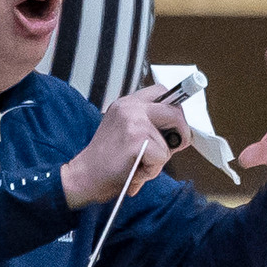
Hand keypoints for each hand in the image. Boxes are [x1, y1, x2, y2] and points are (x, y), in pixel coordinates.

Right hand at [61, 88, 191, 205]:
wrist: (85, 176)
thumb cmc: (107, 160)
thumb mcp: (125, 130)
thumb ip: (147, 123)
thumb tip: (178, 129)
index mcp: (126, 103)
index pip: (162, 91)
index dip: (174, 108)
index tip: (174, 125)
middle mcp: (129, 107)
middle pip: (175, 111)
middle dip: (181, 131)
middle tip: (171, 146)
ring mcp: (133, 121)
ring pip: (173, 136)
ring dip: (163, 155)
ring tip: (142, 162)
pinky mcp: (136, 139)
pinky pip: (163, 156)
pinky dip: (153, 169)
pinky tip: (137, 169)